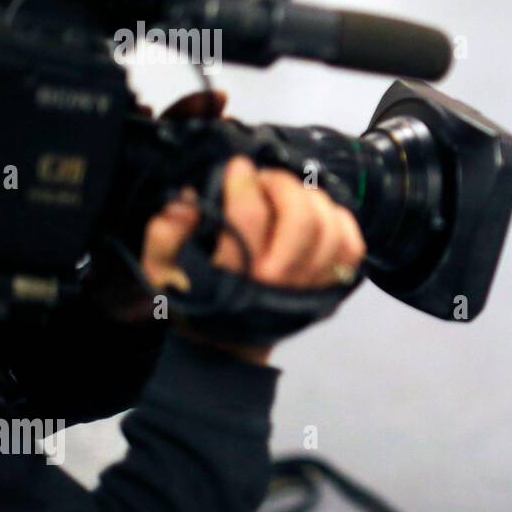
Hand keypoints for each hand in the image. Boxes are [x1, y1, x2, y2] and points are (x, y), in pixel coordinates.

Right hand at [141, 99, 364, 365]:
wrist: (229, 345)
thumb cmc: (195, 298)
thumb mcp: (160, 272)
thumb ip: (164, 236)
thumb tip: (186, 201)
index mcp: (234, 278)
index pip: (249, 218)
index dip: (244, 183)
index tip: (237, 166)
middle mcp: (278, 284)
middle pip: (302, 220)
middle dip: (283, 187)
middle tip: (264, 178)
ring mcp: (310, 287)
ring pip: (330, 229)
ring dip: (311, 199)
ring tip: (288, 194)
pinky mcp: (331, 287)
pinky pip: (351, 247)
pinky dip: (340, 220)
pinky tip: (317, 211)